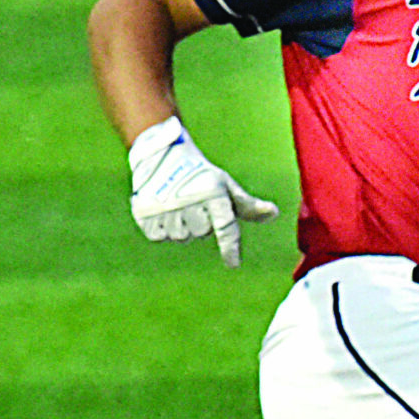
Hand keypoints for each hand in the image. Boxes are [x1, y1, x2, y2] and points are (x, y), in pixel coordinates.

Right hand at [127, 116, 278, 266]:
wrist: (162, 154)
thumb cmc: (201, 174)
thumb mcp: (225, 185)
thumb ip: (247, 205)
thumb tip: (273, 214)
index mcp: (213, 193)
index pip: (225, 228)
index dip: (230, 248)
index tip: (234, 264)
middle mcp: (190, 200)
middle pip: (201, 234)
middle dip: (200, 223)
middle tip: (193, 203)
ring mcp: (166, 207)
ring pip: (181, 237)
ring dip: (181, 226)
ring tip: (177, 204)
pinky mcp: (146, 213)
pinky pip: (160, 236)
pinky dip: (162, 228)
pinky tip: (163, 209)